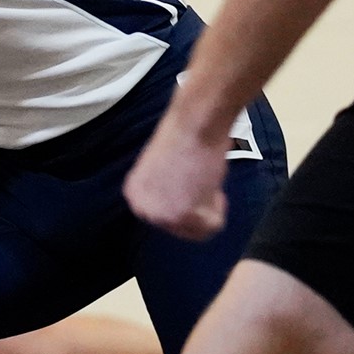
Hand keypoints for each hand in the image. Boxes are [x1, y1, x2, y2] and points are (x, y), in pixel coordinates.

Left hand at [123, 110, 229, 240]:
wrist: (194, 123)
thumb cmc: (185, 138)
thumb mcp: (162, 171)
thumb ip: (165, 193)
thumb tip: (177, 204)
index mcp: (134, 196)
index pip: (167, 219)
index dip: (187, 202)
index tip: (190, 179)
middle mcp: (142, 209)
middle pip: (183, 229)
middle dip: (198, 207)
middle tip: (200, 179)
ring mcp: (159, 215)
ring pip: (199, 230)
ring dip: (209, 207)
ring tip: (204, 180)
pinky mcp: (180, 216)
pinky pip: (212, 226)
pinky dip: (218, 207)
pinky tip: (211, 185)